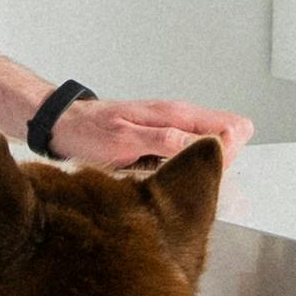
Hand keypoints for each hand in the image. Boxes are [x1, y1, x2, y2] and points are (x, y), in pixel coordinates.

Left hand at [52, 101, 251, 174]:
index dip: (227, 155)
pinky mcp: (164, 142)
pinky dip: (185, 170)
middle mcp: (180, 119)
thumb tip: (205, 143)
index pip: (232, 129)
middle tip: (188, 179)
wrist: (64, 125)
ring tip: (176, 180)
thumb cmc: (89, 131)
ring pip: (211, 149)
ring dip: (201, 168)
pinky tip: (168, 179)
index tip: (205, 171)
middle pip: (228, 140)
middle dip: (217, 163)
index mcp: (176, 115)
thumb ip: (165, 140)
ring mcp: (174, 130)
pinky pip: (191, 155)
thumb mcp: (124, 139)